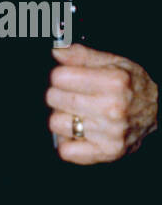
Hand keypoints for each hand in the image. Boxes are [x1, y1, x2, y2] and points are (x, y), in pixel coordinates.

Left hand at [46, 43, 158, 162]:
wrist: (159, 111)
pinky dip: (67, 141)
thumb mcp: (113, 61)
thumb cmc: (133, 84)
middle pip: (54, 98)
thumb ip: (82, 55)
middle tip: (73, 95)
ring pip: (56, 123)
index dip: (60, 75)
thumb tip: (57, 52)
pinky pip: (67, 151)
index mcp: (114, 82)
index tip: (69, 77)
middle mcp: (113, 109)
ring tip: (78, 112)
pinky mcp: (107, 152)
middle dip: (59, 94)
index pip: (59, 77)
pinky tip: (79, 131)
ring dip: (62, 117)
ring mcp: (110, 133)